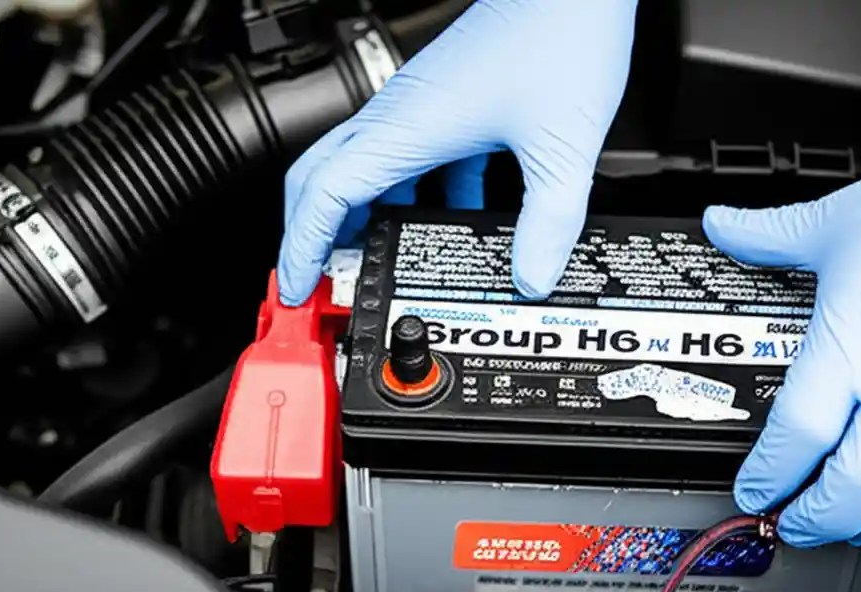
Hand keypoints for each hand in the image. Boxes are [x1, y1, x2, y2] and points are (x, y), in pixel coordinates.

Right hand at [277, 0, 637, 304]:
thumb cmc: (559, 36)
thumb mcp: (563, 147)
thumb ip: (550, 222)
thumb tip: (533, 277)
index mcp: (407, 126)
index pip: (325, 193)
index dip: (304, 246)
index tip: (298, 287)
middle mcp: (401, 115)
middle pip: (324, 180)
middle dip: (313, 237)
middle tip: (319, 282)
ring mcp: (419, 108)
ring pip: (367, 172)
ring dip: (364, 222)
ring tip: (376, 265)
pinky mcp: (445, 105)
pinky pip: (412, 162)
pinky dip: (415, 201)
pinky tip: (449, 226)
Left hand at [704, 59, 860, 546]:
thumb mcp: (836, 220)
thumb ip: (768, 235)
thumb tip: (722, 225)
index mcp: (854, 339)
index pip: (798, 436)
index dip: (769, 476)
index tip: (754, 490)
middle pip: (854, 486)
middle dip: (815, 518)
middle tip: (792, 521)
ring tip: (847, 521)